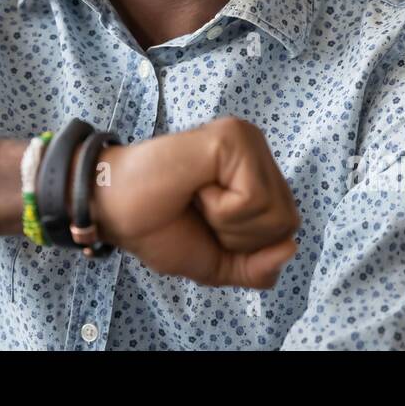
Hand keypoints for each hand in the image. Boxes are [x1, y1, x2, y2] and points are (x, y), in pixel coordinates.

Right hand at [89, 116, 299, 288]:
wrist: (113, 211)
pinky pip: (254, 200)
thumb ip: (257, 268)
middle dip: (240, 238)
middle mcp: (256, 148)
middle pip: (287, 222)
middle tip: (198, 212)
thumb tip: (291, 248)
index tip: (204, 224)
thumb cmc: (158, 227)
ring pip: (275, 214)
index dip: (246, 246)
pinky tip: (196, 188)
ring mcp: (246, 138)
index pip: (287, 228)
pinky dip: (221, 210)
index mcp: (255, 171)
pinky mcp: (233, 138)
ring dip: (228, 224)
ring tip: (196, 198)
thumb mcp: (218, 262)